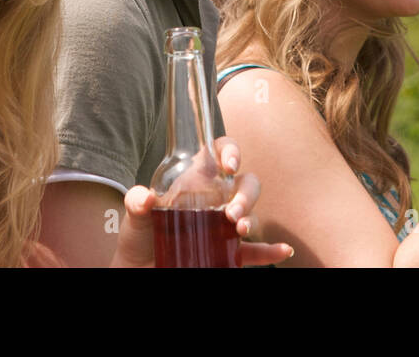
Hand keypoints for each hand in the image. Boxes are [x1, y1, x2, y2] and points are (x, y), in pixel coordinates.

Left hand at [110, 137, 295, 266]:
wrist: (140, 267)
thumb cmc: (141, 233)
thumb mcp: (135, 213)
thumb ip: (136, 202)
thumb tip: (146, 198)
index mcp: (197, 179)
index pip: (221, 152)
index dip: (231, 151)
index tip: (230, 164)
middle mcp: (216, 197)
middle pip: (245, 183)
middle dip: (246, 194)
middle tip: (231, 211)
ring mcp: (224, 224)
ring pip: (252, 213)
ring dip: (252, 218)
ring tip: (239, 229)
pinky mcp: (227, 250)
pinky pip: (256, 249)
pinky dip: (271, 250)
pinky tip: (283, 250)